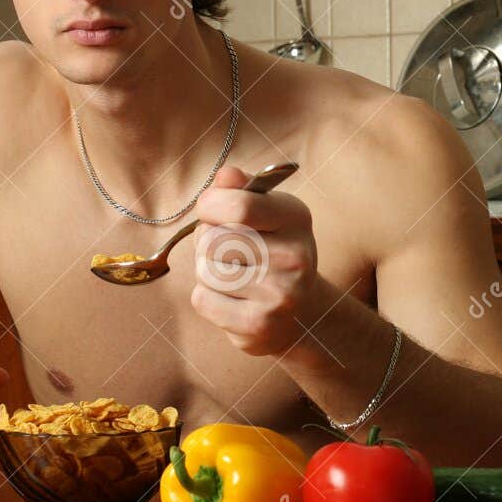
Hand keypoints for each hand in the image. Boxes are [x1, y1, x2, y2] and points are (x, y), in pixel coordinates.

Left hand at [191, 164, 325, 357]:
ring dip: (207, 271)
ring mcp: (279, 294)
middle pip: (213, 240)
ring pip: (205, 271)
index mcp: (296, 218)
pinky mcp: (259, 325)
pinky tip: (232, 298)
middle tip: (225, 248)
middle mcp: (295, 256)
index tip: (210, 209)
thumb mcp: (266, 212)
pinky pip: (202, 300)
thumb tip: (226, 175)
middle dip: (206, 241)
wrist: (299, 312)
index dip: (210, 205)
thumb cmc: (272, 251)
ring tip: (232, 274)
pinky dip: (207, 297)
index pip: (239, 206)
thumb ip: (241, 190)